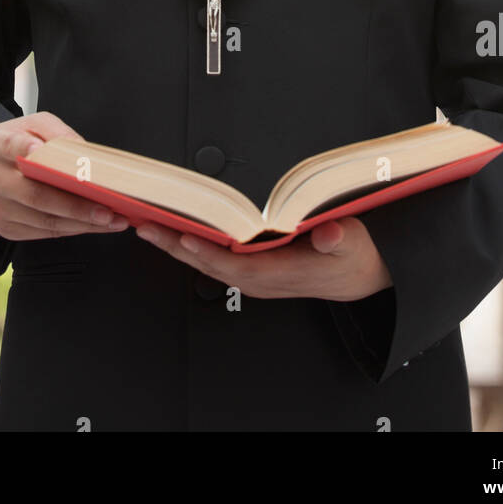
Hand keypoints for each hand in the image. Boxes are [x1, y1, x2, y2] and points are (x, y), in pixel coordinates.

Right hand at [0, 111, 130, 240]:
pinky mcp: (5, 228)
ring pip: (44, 220)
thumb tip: (86, 156)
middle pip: (36, 195)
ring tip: (112, 220)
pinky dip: (72, 229)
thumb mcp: (33, 124)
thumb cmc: (16, 142)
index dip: (26, 150)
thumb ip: (58, 133)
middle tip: (107, 209)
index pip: (12, 146)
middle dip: (76, 206)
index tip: (40, 151)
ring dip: (82, 223)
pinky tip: (95, 225)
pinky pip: (44, 233)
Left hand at [134, 215, 392, 300]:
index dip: (207, 252)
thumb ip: (339, 239)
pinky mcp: (252, 269)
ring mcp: (253, 276)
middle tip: (144, 225)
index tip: (183, 236)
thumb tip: (327, 235)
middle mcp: (259, 278)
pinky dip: (191, 245)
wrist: (359, 276)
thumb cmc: (351, 258)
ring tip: (148, 225)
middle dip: (174, 245)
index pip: (233, 265)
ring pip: (206, 261)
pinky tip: (175, 232)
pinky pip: (214, 258)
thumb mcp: (353, 245)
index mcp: (277, 273)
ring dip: (175, 245)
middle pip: (208, 263)